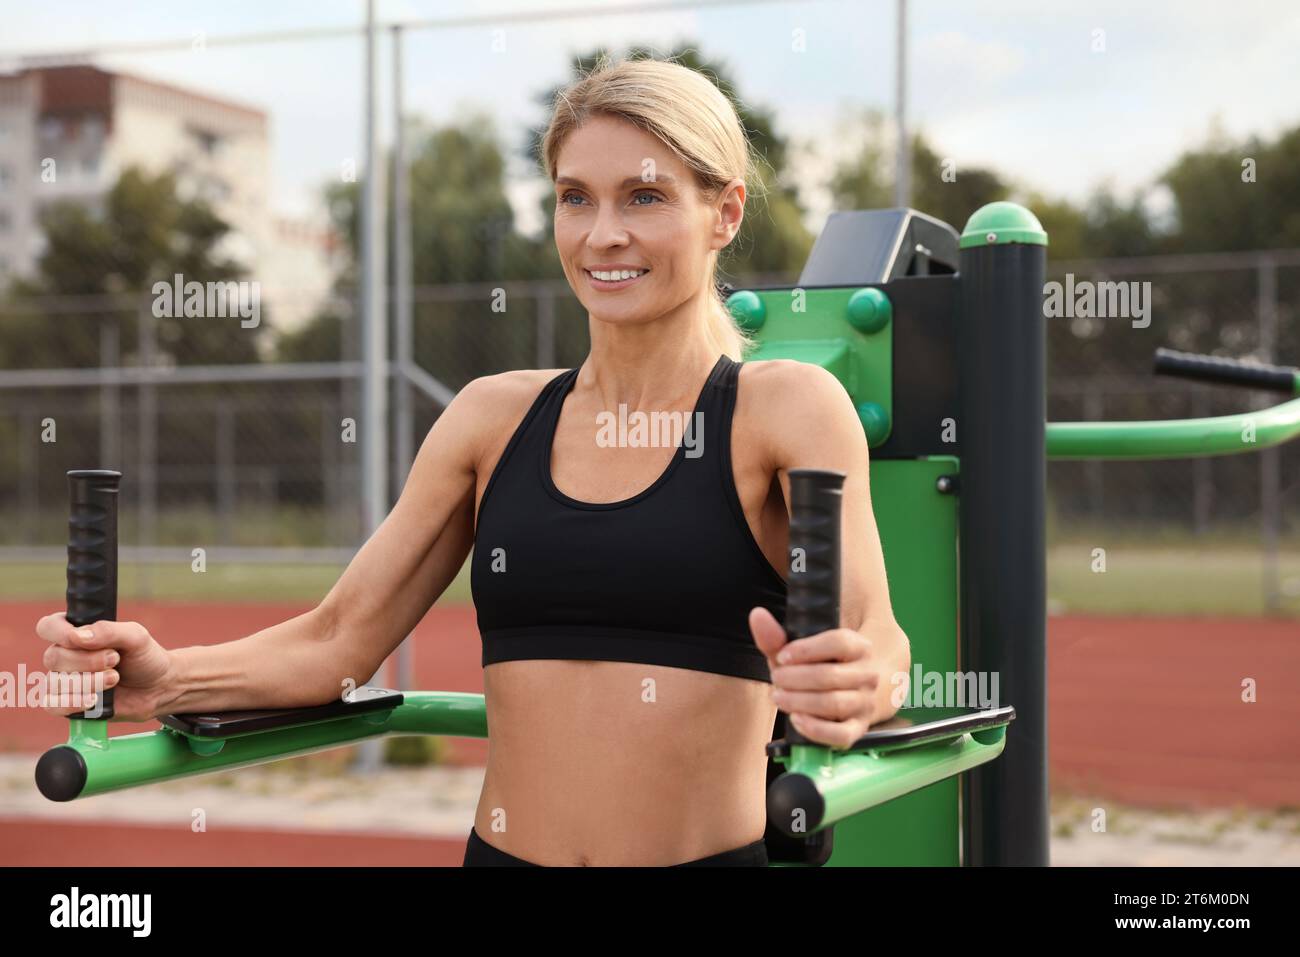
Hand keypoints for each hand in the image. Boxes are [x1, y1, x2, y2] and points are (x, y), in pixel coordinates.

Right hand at [36, 613, 174, 721]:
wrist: (159, 687)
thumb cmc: (144, 657)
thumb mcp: (135, 636)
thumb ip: (108, 631)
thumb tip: (76, 636)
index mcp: (77, 633)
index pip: (48, 627)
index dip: (59, 633)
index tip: (80, 639)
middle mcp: (65, 655)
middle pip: (54, 657)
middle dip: (87, 661)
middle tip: (115, 660)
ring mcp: (64, 680)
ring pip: (55, 682)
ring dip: (88, 682)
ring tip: (114, 679)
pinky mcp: (68, 704)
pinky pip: (52, 705)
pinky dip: (72, 703)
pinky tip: (93, 700)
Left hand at [748, 606, 880, 748]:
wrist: (844, 693)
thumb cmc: (816, 668)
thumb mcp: (796, 651)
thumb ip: (776, 636)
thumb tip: (757, 616)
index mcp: (858, 647)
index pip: (839, 642)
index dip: (807, 650)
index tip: (782, 656)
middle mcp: (867, 674)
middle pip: (832, 675)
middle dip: (796, 678)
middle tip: (777, 679)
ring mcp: (865, 703)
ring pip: (834, 703)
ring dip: (800, 701)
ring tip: (779, 697)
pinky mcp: (859, 728)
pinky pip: (841, 734)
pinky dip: (816, 729)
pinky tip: (796, 719)